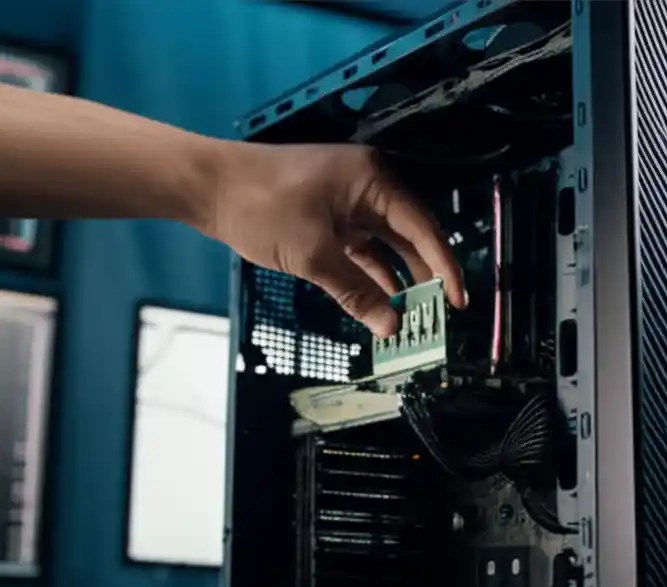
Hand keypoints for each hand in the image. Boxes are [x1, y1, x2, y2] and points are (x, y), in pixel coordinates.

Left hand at [206, 141, 466, 336]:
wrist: (209, 187)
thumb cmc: (261, 206)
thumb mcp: (313, 256)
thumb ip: (356, 293)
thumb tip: (391, 327)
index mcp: (373, 180)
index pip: (424, 227)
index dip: (445, 267)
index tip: (458, 302)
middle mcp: (367, 185)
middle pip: (409, 237)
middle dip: (423, 278)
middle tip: (436, 318)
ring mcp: (348, 200)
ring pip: (385, 246)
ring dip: (395, 281)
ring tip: (410, 318)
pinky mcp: (329, 216)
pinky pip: (361, 248)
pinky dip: (370, 275)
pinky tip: (381, 304)